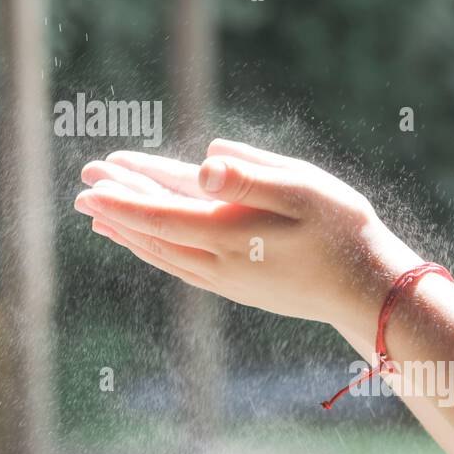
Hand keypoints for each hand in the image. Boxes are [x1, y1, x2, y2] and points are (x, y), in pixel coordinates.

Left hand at [75, 138, 422, 333]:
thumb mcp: (304, 189)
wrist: (370, 291)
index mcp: (231, 235)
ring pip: (162, 252)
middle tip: (83, 187)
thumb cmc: (343, 232)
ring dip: (128, 231)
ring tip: (97, 216)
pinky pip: (179, 265)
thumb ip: (252, 176)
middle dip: (117, 207)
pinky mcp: (236, 287)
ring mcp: (226, 280)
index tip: (92, 182)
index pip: (161, 214)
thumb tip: (203, 162)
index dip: (123, 197)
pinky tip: (144, 242)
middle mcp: (219, 264)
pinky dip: (153, 250)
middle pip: (154, 232)